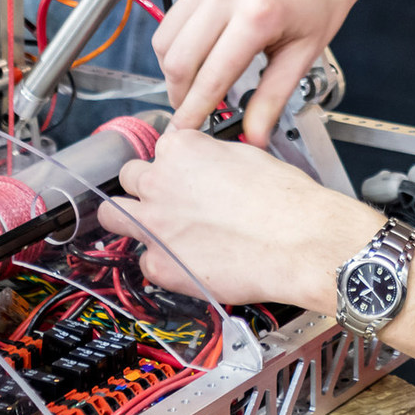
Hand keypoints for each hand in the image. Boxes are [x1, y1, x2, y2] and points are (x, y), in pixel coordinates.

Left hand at [102, 128, 378, 308]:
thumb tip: (204, 167)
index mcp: (180, 149)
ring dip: (132, 221)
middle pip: (128, 179)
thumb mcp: (247, 155)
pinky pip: (145, 263)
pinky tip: (187, 262)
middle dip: (144, 189)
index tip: (178, 177)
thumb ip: (210, 157)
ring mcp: (154, 225)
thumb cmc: (286, 201)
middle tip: (168, 203)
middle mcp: (158, 182)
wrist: (301, 242)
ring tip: (158, 230)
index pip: (156, 150)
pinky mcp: (161, 265)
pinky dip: (162, 264)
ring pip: (113, 218)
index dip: (170, 166)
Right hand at [152, 0, 395, 143]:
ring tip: (196, 83)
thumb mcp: (305, 51)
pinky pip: (176, 13)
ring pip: (166, 35)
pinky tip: (203, 51)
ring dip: (174, 67)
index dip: (193, 112)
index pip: (209, 78)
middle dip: (178, 93)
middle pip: (176, 59)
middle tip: (192, 110)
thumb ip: (273, 97)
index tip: (187, 132)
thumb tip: (254, 135)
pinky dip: (181, 39)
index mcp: (256, 15)